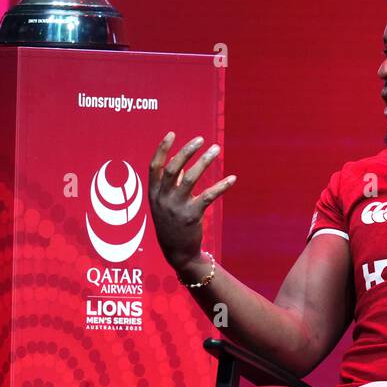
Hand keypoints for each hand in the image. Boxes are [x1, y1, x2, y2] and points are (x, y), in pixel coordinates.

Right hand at [147, 132, 235, 272]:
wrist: (177, 252)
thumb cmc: (172, 223)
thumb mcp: (164, 203)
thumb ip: (171, 184)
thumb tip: (181, 163)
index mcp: (153, 194)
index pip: (154, 167)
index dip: (162, 149)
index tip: (171, 134)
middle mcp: (162, 198)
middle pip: (172, 169)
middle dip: (186, 151)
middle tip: (200, 139)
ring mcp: (176, 207)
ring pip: (190, 178)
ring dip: (204, 161)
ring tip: (216, 149)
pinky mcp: (192, 215)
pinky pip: (209, 196)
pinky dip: (221, 185)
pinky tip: (232, 178)